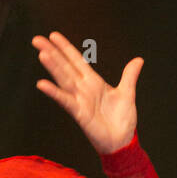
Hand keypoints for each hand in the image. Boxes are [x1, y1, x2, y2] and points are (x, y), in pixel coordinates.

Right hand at [31, 30, 143, 153]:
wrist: (123, 141)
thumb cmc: (123, 120)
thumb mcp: (127, 93)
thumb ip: (129, 76)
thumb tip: (139, 60)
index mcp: (93, 82)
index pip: (76, 61)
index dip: (65, 48)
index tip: (53, 36)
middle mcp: (83, 89)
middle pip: (65, 66)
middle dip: (52, 52)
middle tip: (37, 39)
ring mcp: (80, 100)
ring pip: (63, 79)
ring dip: (53, 66)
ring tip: (42, 53)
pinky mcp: (79, 113)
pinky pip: (65, 100)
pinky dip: (54, 92)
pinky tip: (42, 84)